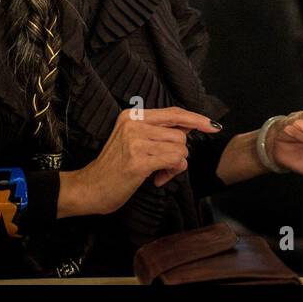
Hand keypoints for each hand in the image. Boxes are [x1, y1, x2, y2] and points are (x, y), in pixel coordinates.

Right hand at [64, 107, 216, 216]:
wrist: (89, 188)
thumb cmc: (114, 168)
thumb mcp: (134, 141)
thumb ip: (160, 132)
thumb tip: (191, 125)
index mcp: (133, 116)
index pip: (174, 113)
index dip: (196, 119)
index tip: (213, 126)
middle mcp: (134, 124)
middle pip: (180, 135)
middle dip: (178, 154)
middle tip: (162, 167)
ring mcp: (136, 141)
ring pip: (180, 149)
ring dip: (174, 165)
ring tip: (157, 173)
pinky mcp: (139, 160)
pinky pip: (175, 161)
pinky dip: (171, 172)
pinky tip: (157, 179)